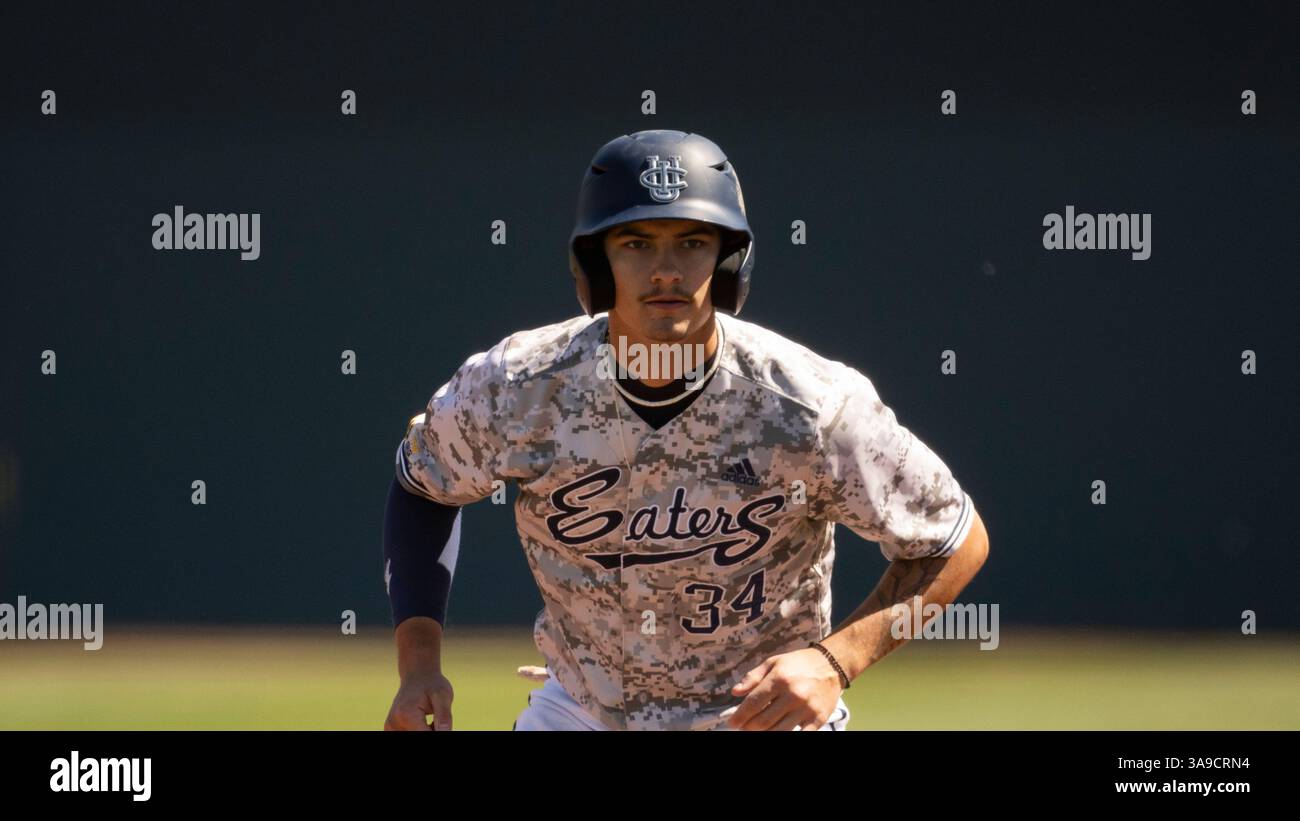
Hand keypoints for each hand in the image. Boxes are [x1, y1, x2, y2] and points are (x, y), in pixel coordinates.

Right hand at [384, 669, 454, 730]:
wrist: (416, 676)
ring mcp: (389, 728)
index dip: (439, 732)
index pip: (427, 736)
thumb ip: (444, 716)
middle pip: (419, 737)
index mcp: (406, 716)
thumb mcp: (443, 695)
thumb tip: (445, 733)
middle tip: (436, 719)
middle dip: (431, 731)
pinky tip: (423, 723)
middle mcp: (393, 724)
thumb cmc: (432, 684)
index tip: (442, 722)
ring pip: (414, 737)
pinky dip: (418, 731)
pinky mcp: (389, 730)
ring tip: (429, 719)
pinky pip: (408, 736)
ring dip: (425, 732)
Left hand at [728, 648, 843, 730]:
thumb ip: (753, 677)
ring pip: (779, 731)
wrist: (831, 665)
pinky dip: (786, 737)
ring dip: (764, 734)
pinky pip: (800, 736)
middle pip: (763, 721)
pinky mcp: (818, 719)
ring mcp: (807, 709)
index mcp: (779, 679)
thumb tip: (735, 692)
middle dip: (749, 728)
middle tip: (743, 728)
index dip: (739, 716)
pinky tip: (777, 732)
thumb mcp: (773, 662)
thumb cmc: (798, 663)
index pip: (753, 703)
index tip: (731, 723)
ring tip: (757, 731)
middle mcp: (793, 695)